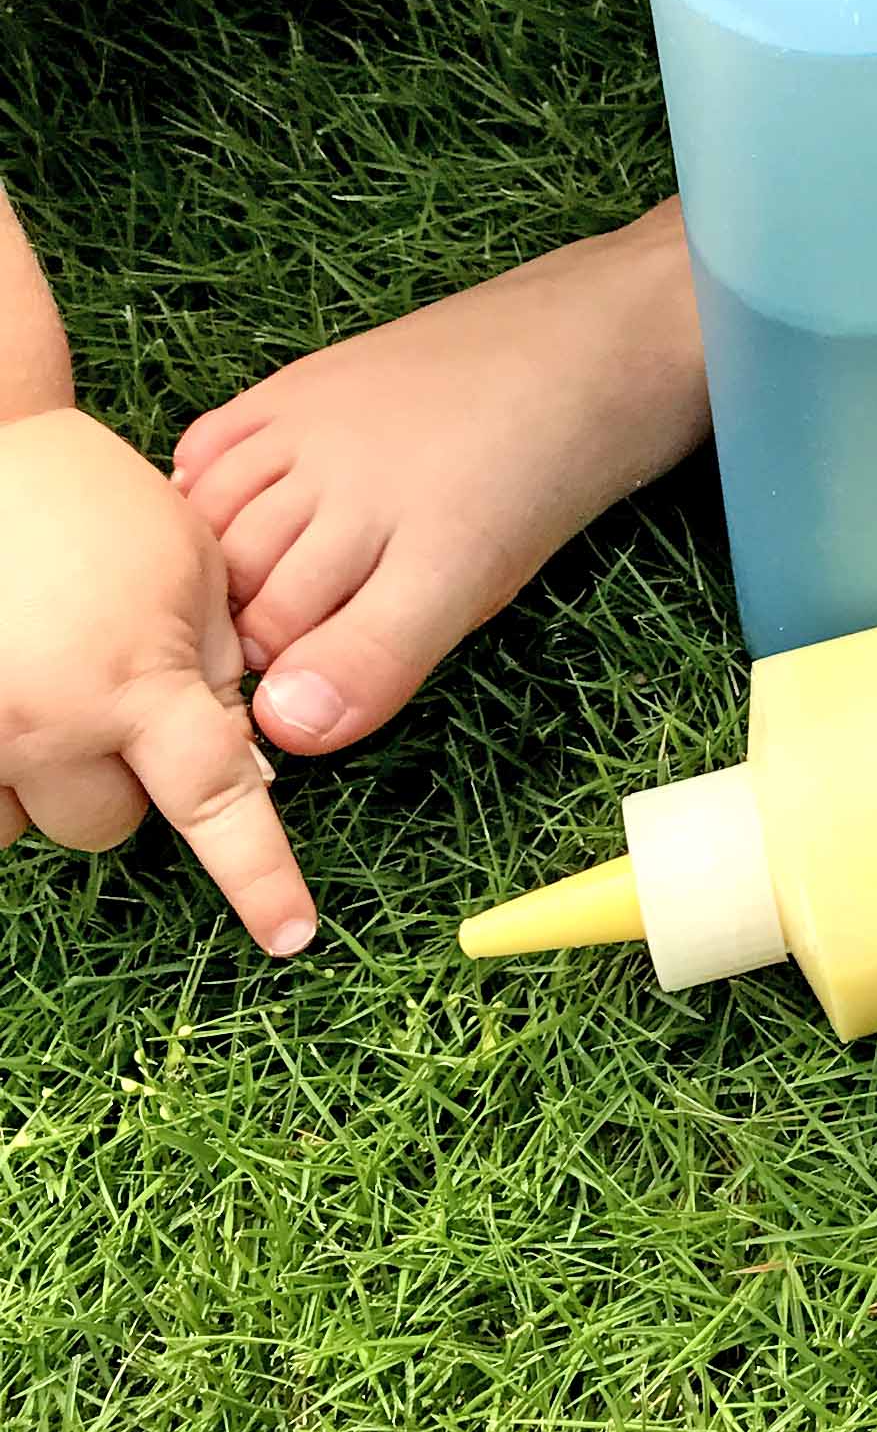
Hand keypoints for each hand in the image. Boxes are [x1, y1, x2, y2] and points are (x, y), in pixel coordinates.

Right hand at [0, 408, 311, 954]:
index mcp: (134, 682)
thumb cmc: (88, 496)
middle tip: (110, 691)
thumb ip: (210, 662)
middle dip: (120, 776)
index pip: (217, 803)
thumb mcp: (185, 562)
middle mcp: (47, 724)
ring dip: (42, 778)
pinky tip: (8, 698)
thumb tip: (233, 750)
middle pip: (108, 824)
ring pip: (25, 822)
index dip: (261, 877)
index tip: (292, 935)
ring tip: (42, 680)